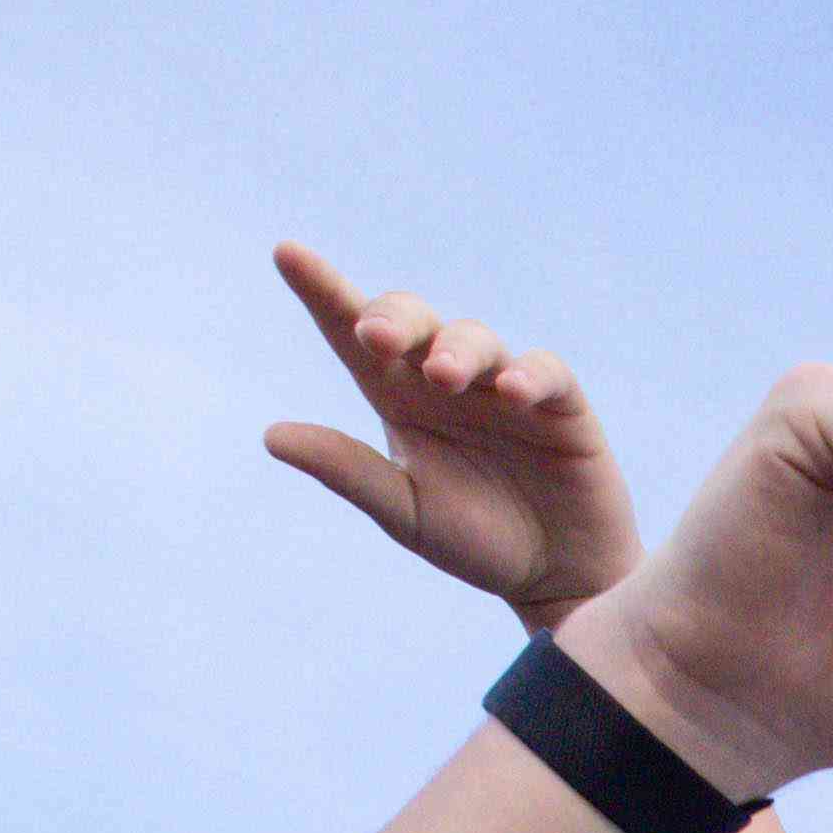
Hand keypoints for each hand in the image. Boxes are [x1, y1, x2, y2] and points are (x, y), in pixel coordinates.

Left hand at [261, 245, 648, 624]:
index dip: (321, 291)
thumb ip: (348, 471)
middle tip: (373, 337)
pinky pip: (545, 371)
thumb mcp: (404, 511)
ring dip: (456, 350)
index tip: (286, 253)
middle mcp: (447, 382)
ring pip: (474, 339)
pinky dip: (528, 374)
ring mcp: (503, 388)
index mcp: (398, 399)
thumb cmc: (474, 541)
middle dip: (392, 318)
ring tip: (444, 376)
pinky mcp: (561, 406)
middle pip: (412, 321)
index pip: (353, 336)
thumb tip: (271, 437)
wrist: (556, 579)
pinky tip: (513, 391)